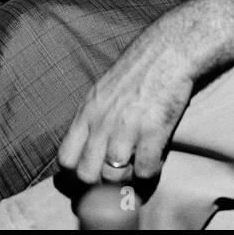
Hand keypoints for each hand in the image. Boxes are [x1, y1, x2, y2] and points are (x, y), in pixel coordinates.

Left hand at [57, 23, 194, 184]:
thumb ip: (93, 119)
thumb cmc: (137, 70)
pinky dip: (149, 172)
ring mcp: (126, 128)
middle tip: (116, 177)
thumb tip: (88, 149)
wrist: (168, 52)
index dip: (76, 173)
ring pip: (113, 178)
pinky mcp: (153, 132)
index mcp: (87, 112)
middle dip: (100, 183)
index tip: (91, 173)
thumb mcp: (102, 90)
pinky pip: (144, 171)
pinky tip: (154, 160)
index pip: (65, 159)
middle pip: (86, 174)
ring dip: (126, 180)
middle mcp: (102, 122)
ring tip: (135, 168)